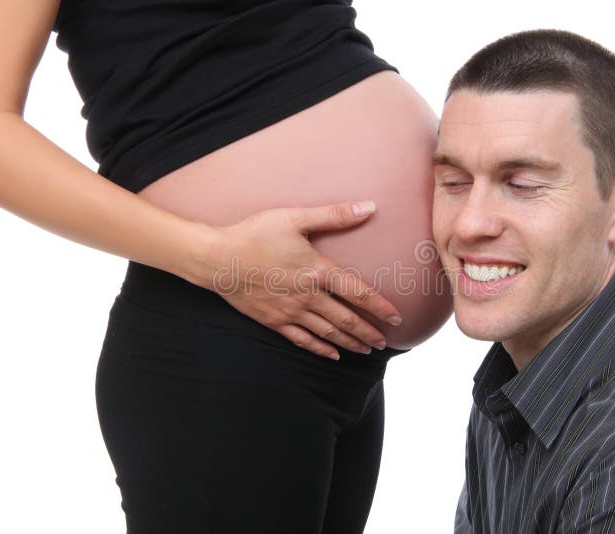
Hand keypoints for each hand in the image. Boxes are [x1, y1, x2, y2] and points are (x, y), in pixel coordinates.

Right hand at [192, 200, 401, 359]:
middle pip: (346, 320)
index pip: (359, 294)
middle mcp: (308, 297)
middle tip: (385, 342)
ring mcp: (290, 312)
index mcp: (318, 271)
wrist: (218, 258)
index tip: (397, 318)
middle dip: (368, 332)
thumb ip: (335, 215)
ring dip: (349, 343)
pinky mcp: (273, 321)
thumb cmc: (256, 234)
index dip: (380, 307)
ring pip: (328, 333)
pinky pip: (302, 340)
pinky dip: (320, 349)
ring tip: (366, 350)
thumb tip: (370, 207)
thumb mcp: (296, 218)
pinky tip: (332, 355)